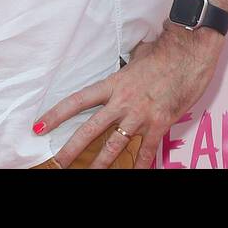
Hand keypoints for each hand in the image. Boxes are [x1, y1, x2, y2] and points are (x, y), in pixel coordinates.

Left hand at [31, 26, 222, 169]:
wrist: (187, 55)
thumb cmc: (162, 54)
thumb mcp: (134, 59)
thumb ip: (125, 70)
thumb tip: (123, 67)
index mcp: (112, 84)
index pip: (76, 101)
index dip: (56, 115)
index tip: (39, 126)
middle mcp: (122, 102)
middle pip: (90, 129)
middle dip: (72, 148)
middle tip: (58, 162)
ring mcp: (140, 114)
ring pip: (115, 144)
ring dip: (101, 162)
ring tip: (89, 173)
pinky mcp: (160, 123)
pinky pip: (147, 149)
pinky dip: (140, 164)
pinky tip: (134, 173)